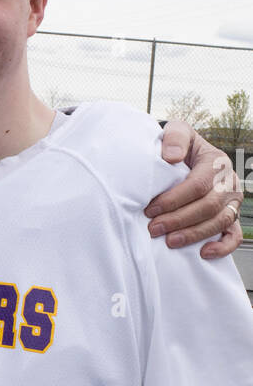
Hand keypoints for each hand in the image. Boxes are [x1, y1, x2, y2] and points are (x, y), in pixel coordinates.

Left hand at [144, 119, 242, 257]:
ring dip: (194, 234)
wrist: (184, 155)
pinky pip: (234, 235)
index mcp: (216, 162)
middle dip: (179, 220)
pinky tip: (203, 254)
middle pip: (208, 206)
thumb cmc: (178, 146)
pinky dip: (222, 247)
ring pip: (220, 222)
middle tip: (153, 229)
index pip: (198, 185)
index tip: (150, 210)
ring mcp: (232, 202)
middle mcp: (229, 182)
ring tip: (170, 242)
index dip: (173, 200)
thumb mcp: (176, 131)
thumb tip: (172, 157)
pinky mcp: (231, 217)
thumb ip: (174, 137)